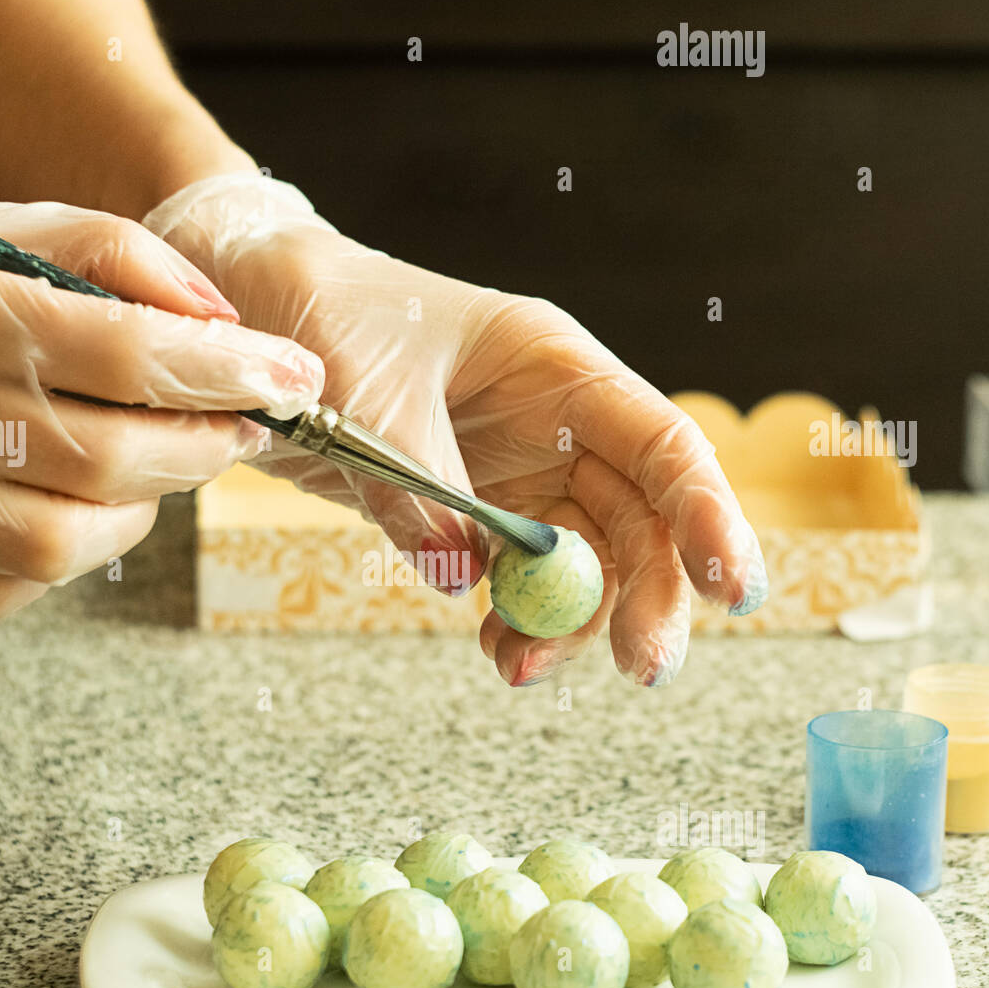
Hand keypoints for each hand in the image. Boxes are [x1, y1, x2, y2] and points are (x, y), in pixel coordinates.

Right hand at [0, 183, 322, 617]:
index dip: (229, 371)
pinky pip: (20, 584)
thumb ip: (115, 256)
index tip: (298, 379)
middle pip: (114, 456)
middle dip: (206, 444)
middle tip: (241, 423)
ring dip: (145, 504)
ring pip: (73, 539)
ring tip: (154, 461)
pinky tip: (78, 503)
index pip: (126, 351)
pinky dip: (76, 551)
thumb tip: (222, 320)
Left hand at [145, 174, 765, 685]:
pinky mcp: (478, 515)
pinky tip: (494, 646)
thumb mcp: (367, 395)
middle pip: (636, 519)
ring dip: (566, 626)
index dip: (708, 513)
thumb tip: (461, 577)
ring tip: (516, 668)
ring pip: (583, 565)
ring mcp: (521, 475)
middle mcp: (556, 425)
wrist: (254, 327)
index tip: (734, 587)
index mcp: (554, 367)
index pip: (661, 442)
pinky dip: (515, 621)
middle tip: (640, 668)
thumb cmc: (320, 319)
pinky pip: (519, 582)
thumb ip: (417, 489)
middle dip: (645, 596)